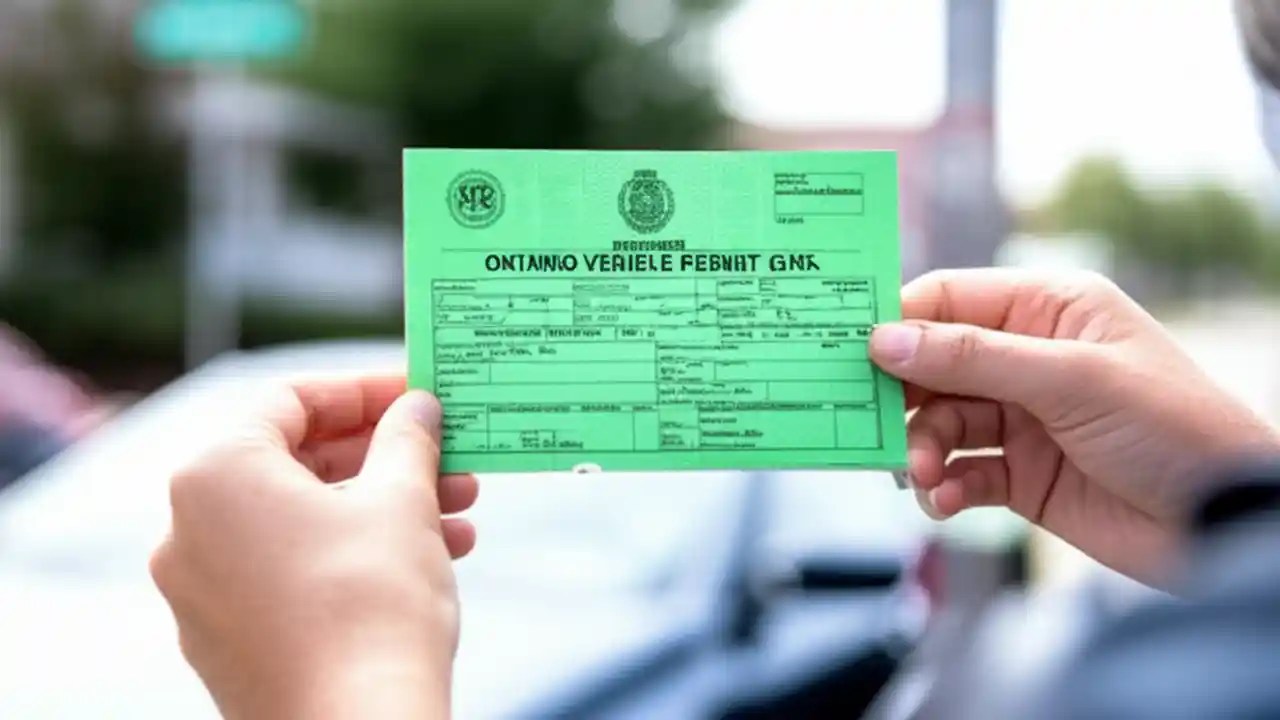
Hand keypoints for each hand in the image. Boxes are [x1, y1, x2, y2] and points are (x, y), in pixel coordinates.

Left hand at [150, 377, 477, 719]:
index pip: (290, 401)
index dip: (364, 390)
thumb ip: (407, 438)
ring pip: (302, 523)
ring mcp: (203, 593)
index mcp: (215, 476)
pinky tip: (428, 559)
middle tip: (447, 454)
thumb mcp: (402, 499)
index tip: (417, 392)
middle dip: (385, 457)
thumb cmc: (372, 605)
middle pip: (297, 463)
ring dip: (382, 508)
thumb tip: (417, 409)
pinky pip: (292, 572)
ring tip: (457, 514)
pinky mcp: (228, 642)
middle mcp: (189, 530)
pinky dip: (353, 554)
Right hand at [870, 269, 1279, 583]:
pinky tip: (944, 501)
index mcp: (1048, 310)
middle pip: (933, 364)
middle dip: (902, 394)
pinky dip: (943, 487)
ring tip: (920, 473)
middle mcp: (1028, 358)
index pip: (951, 300)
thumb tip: (887, 339)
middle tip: (871, 421)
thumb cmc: (1173, 427)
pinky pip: (959, 472)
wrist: (1224, 524)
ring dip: (921, 447)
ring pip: (939, 422)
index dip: (898, 320)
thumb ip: (974, 359)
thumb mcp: (1071, 379)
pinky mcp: (1020, 474)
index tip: (848, 347)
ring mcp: (1022, 418)